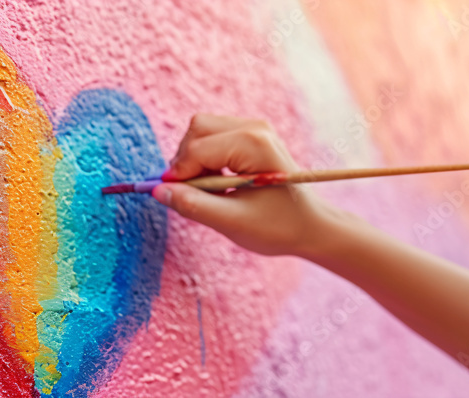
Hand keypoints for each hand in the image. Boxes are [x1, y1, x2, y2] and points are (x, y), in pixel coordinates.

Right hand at [153, 114, 348, 255]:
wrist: (310, 225)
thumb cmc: (277, 227)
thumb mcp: (232, 222)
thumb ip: (193, 205)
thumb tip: (158, 191)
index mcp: (253, 144)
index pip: (196, 150)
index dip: (178, 175)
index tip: (173, 198)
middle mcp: (254, 127)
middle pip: (196, 130)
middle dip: (185, 162)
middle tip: (194, 194)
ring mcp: (253, 128)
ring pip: (200, 130)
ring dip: (193, 160)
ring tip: (209, 189)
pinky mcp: (250, 134)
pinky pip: (212, 136)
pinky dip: (204, 158)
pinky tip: (218, 182)